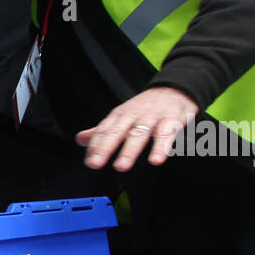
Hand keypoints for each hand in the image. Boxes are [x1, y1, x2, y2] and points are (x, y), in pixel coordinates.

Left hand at [75, 87, 199, 170]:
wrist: (175, 89)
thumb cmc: (145, 107)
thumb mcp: (122, 116)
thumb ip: (102, 130)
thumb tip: (80, 139)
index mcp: (120, 115)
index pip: (103, 131)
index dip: (94, 146)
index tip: (89, 161)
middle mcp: (134, 115)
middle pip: (117, 131)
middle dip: (105, 148)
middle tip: (95, 164)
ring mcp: (152, 117)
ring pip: (139, 133)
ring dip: (129, 150)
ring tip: (121, 166)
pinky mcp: (172, 119)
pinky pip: (166, 133)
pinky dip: (161, 147)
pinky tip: (156, 160)